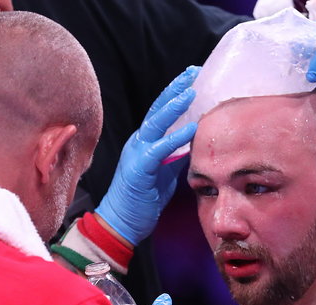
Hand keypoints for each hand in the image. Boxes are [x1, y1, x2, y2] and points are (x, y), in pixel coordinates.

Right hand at [95, 67, 199, 245]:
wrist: (121, 223)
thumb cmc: (141, 201)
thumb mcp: (165, 173)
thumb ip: (176, 156)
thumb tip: (194, 143)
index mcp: (144, 142)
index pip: (161, 111)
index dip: (176, 93)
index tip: (193, 78)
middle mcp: (138, 143)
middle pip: (157, 108)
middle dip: (175, 88)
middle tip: (194, 71)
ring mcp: (136, 154)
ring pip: (155, 123)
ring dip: (173, 106)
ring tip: (191, 91)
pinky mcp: (138, 169)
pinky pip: (158, 149)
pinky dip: (175, 138)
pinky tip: (190, 127)